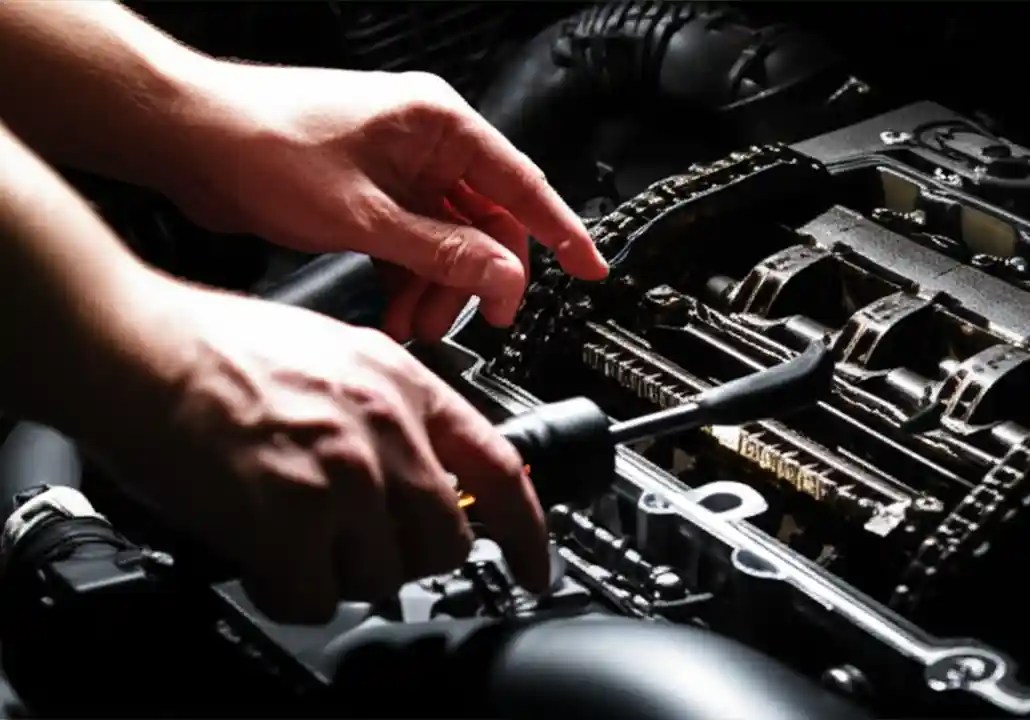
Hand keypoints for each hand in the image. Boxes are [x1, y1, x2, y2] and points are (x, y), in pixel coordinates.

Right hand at [98, 277, 546, 622]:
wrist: (134, 346)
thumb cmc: (219, 347)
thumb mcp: (338, 352)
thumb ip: (395, 408)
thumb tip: (431, 465)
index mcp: (405, 386)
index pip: (500, 470)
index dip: (528, 530)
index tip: (534, 563)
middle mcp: (385, 429)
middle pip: (446, 540)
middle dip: (411, 556)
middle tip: (366, 545)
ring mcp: (341, 476)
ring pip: (384, 575)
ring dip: (345, 572)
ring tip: (299, 535)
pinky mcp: (288, 519)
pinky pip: (317, 597)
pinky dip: (292, 590)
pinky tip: (267, 557)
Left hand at [165, 64, 607, 341]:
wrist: (188, 137)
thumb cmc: (262, 145)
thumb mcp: (364, 216)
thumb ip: (441, 252)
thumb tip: (502, 276)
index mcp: (439, 124)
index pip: (522, 185)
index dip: (562, 234)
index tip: (590, 270)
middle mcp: (426, 142)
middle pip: (485, 221)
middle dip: (479, 278)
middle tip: (478, 321)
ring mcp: (398, 167)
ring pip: (448, 239)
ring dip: (438, 287)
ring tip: (414, 325)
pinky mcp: (371, 192)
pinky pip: (413, 242)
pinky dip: (409, 278)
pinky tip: (396, 310)